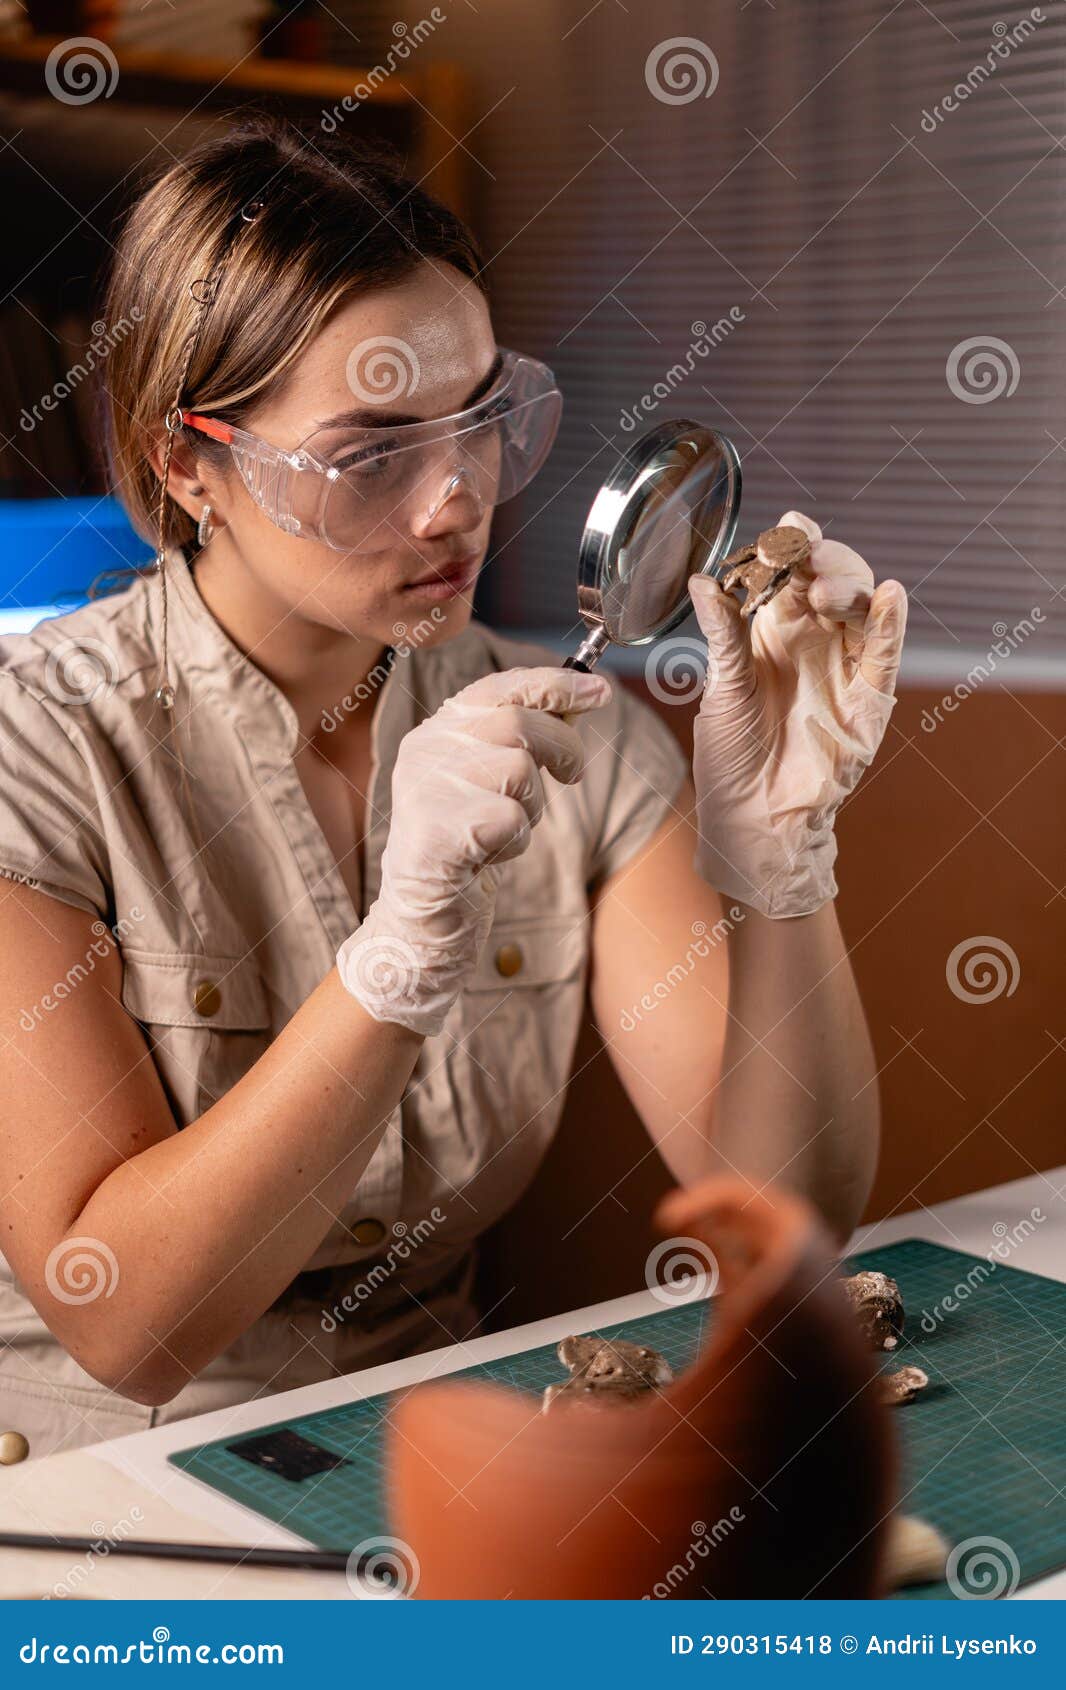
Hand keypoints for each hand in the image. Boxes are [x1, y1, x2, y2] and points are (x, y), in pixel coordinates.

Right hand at [336, 666, 610, 1032]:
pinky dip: (517, 841)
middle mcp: (425, 752)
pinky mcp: (438, 832)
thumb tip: (580, 700)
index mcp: (435, 733)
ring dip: (533, 805)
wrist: (422, 917)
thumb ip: (520, 741)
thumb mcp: (489, 782)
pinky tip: (490, 856)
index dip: (555, 683)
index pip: (498, 687)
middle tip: (573, 774)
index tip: (600, 690)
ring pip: (519, 770)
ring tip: (506, 829)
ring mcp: (427, 790)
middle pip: (518, 723)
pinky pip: (512, 819)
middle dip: (563, 747)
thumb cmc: (466, 847)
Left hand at [688, 511, 906, 917]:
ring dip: (848, 585)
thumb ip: (724, 633)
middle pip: (831, 578)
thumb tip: (702, 579)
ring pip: (862, 605)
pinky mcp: (869, 697)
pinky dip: (891, 622)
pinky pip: (885, 652)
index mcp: (771, 632)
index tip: (787, 528)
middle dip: (821, 560)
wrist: (756, 820)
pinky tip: (889, 596)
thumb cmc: (732, 758)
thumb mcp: (722, 689)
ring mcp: (844, 666)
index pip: (789, 572)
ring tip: (824, 590)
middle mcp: (812, 641)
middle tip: (802, 560)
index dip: (791, 545)